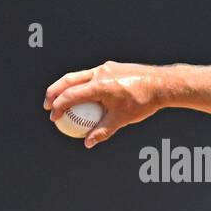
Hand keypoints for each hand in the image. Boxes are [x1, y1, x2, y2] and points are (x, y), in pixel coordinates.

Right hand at [44, 61, 165, 148]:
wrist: (162, 84)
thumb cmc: (143, 103)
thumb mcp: (122, 119)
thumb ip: (103, 131)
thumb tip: (87, 143)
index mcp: (99, 86)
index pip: (71, 96)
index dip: (58, 107)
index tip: (53, 117)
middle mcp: (99, 73)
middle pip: (68, 81)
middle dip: (53, 93)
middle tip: (48, 106)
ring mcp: (105, 68)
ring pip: (78, 76)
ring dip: (66, 86)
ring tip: (61, 99)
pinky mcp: (111, 67)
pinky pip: (91, 75)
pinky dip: (82, 84)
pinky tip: (84, 95)